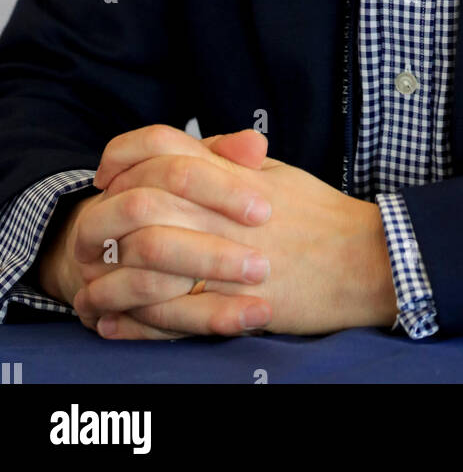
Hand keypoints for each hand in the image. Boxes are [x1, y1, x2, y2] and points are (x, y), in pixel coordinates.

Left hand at [72, 126, 397, 339]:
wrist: (363, 260)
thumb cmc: (322, 216)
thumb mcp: (276, 173)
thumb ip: (231, 159)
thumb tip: (195, 147)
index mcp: (230, 172)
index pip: (161, 146)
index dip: (125, 154)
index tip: (108, 172)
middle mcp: (219, 211)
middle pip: (141, 200)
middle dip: (106, 215)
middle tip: (93, 229)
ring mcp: (222, 258)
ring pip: (144, 260)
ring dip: (109, 276)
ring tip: (90, 288)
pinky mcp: (230, 304)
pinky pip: (166, 314)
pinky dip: (133, 321)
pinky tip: (115, 324)